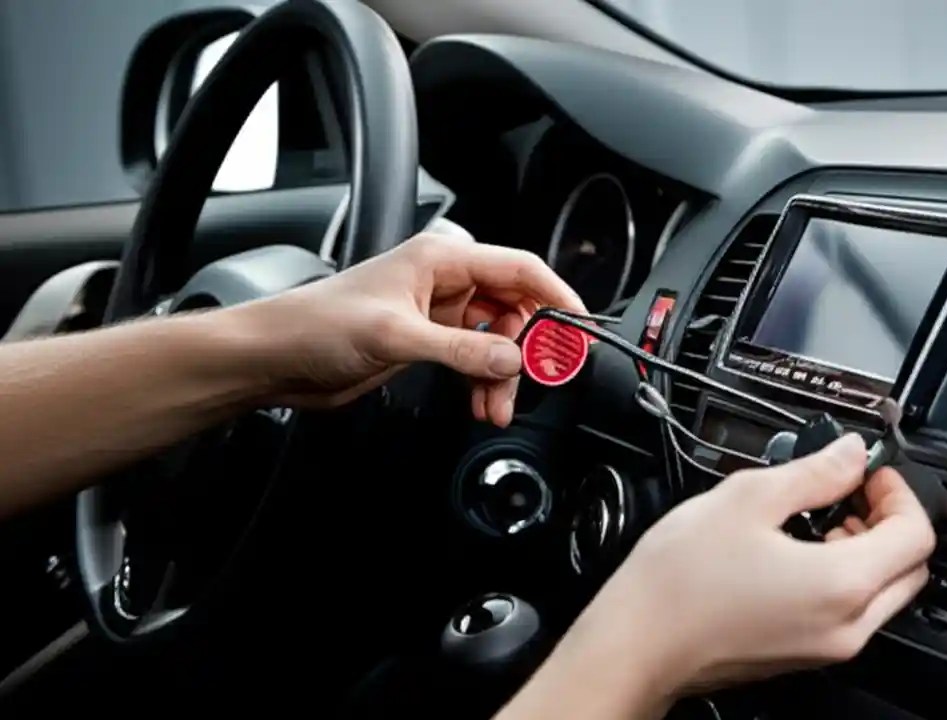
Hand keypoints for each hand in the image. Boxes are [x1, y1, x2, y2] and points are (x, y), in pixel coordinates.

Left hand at [234, 232, 585, 423]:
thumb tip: (511, 358)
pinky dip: (484, 383)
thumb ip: (461, 348)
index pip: (520, 269)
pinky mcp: (429, 341)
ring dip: (504, 376)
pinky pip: (476, 359)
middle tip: (532, 382)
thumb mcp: (396, 336)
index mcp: (441, 259)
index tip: (579, 330)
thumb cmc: (317, 324)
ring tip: (496, 405)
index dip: (557, 298)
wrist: (277, 356)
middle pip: (515, 309)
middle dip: (526, 351)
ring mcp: (438, 313)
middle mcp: (445, 281)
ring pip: (498, 340)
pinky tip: (480, 403)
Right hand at [546, 435, 934, 710]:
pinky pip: (851, 612)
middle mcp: (849, 625)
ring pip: (884, 592)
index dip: (899, 491)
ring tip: (817, 519)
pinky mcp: (806, 656)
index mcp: (844, 584)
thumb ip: (814, 472)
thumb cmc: (679, 582)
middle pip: (910, 567)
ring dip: (867, 549)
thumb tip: (852, 454)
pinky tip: (795, 551)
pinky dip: (843, 577)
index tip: (868, 471)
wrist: (637, 644)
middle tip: (849, 491)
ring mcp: (829, 648)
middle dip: (889, 520)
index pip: (917, 533)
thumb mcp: (748, 498)